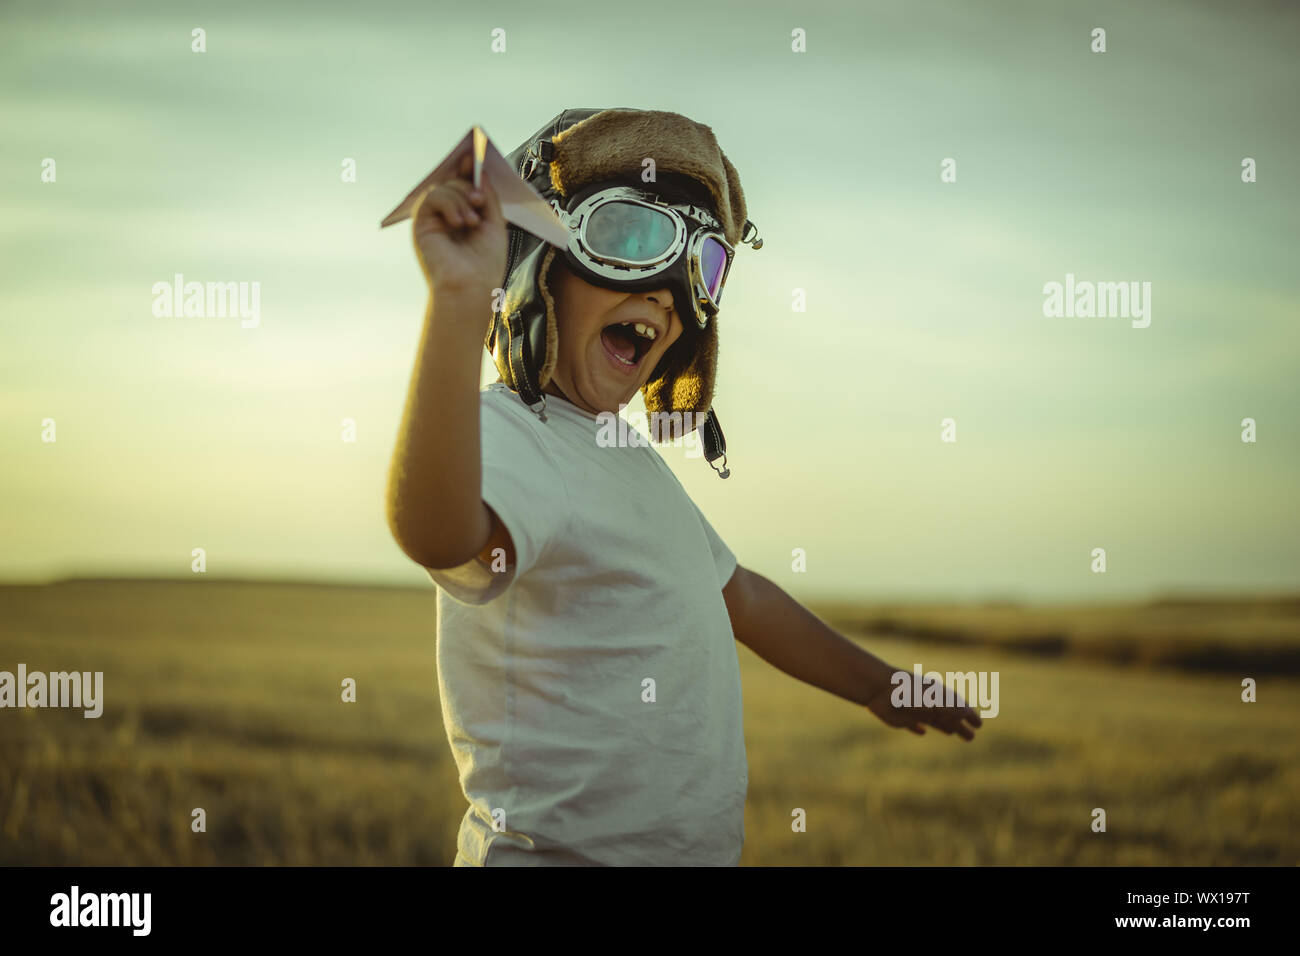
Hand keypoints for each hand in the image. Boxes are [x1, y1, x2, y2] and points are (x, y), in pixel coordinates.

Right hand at [412, 150, 506, 298]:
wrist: (471, 288)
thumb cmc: (484, 264)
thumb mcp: (494, 223)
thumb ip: (487, 196)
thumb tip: (479, 169)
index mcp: (465, 214)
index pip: (465, 184)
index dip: (469, 169)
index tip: (476, 157)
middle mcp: (448, 215)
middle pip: (453, 182)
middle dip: (468, 184)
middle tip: (480, 201)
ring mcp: (434, 219)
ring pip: (443, 187)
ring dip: (461, 198)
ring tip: (473, 221)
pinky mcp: (422, 223)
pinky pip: (432, 197)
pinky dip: (449, 203)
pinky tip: (460, 222)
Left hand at [865, 669, 982, 740]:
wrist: (880, 689)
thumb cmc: (909, 692)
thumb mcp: (932, 699)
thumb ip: (950, 706)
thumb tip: (967, 712)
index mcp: (937, 696)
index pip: (957, 707)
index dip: (969, 716)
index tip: (979, 724)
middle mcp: (928, 704)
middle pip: (948, 717)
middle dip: (960, 726)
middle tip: (971, 737)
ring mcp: (915, 712)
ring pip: (933, 721)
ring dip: (945, 727)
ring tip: (954, 733)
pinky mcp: (900, 719)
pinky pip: (912, 725)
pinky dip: (917, 728)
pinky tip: (922, 732)